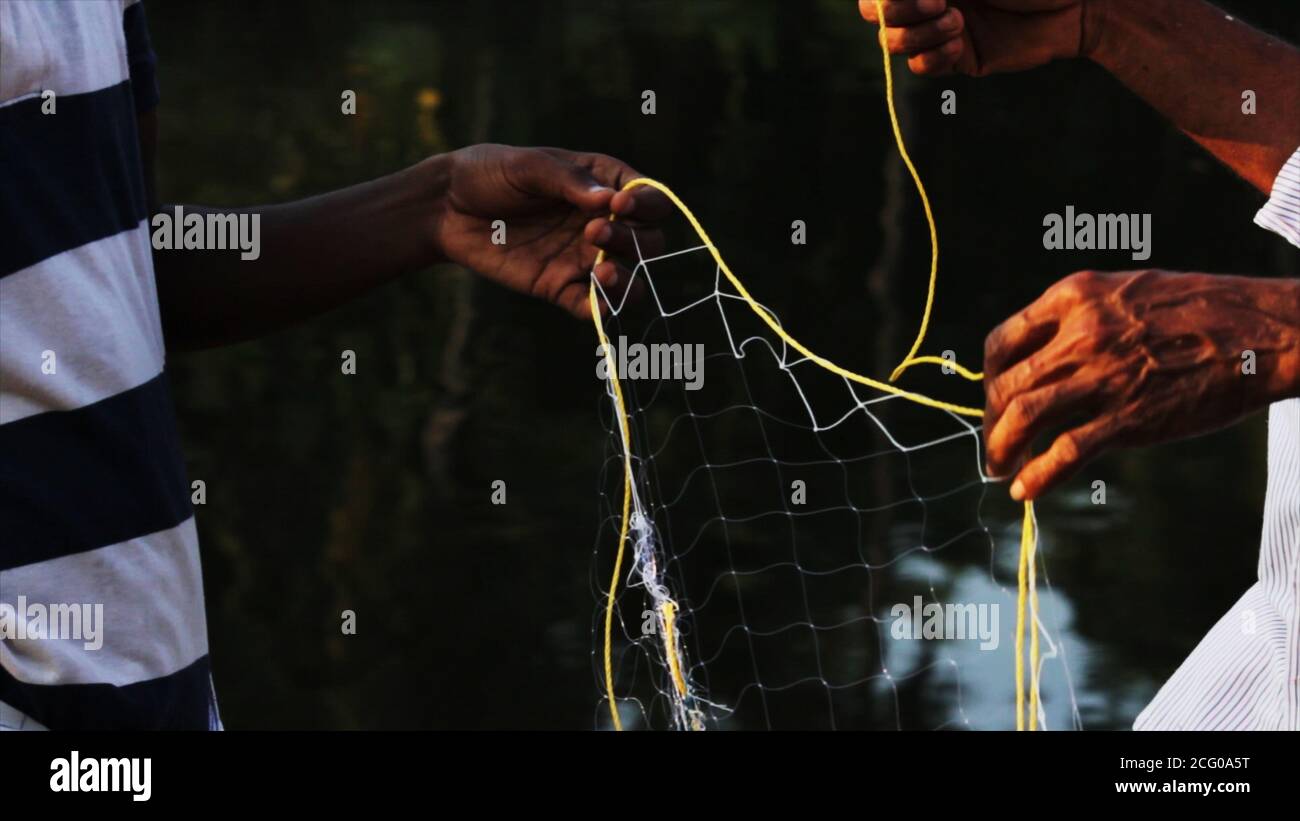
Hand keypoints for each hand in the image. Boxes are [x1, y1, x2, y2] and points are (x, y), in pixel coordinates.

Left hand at [427, 144, 668, 318]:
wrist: (445, 208)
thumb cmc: (488, 174)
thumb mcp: (528, 166)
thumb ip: (568, 181)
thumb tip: (612, 201)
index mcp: (603, 185)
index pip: (649, 199)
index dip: (648, 205)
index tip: (622, 205)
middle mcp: (601, 222)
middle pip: (647, 242)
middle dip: (633, 240)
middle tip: (594, 230)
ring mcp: (582, 257)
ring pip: (629, 280)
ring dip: (628, 280)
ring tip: (603, 270)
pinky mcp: (560, 287)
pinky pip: (592, 306)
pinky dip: (602, 310)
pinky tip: (596, 300)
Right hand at [859, 0, 1099, 76]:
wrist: (1077, 5)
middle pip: (875, 13)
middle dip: (900, 12)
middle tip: (941, 4)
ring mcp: (938, 28)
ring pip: (892, 43)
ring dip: (919, 35)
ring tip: (959, 25)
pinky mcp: (955, 58)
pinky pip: (920, 68)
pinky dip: (931, 59)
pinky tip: (958, 45)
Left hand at [983, 270, 1299, 500]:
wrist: (1265, 332)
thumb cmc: (1200, 311)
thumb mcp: (1126, 292)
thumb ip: (1080, 318)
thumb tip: (1042, 356)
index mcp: (1074, 296)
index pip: (1001, 343)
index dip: (988, 379)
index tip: (993, 399)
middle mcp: (1080, 333)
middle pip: (1005, 384)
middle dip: (989, 420)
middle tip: (995, 444)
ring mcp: (1103, 375)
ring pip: (1022, 416)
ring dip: (1000, 449)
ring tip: (998, 470)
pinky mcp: (1129, 417)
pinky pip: (1064, 451)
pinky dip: (1037, 476)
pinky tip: (1026, 490)